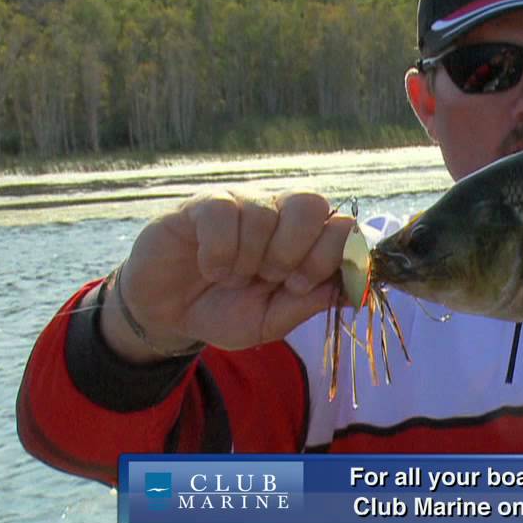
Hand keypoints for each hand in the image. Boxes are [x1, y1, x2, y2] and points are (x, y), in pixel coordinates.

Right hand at [101, 190, 356, 363]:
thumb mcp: (271, 320)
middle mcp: (278, 212)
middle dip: (296, 250)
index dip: (330, 256)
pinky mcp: (204, 203)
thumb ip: (310, 304)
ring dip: (249, 258)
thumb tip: (354, 290)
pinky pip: (222, 213)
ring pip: (264, 212)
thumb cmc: (225, 311)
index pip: (342, 224)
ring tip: (233, 278)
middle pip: (312, 202)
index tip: (302, 286)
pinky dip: (218, 251)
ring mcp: (242, 202)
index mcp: (305, 239)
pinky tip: (209, 266)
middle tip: (274, 279)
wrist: (168, 313)